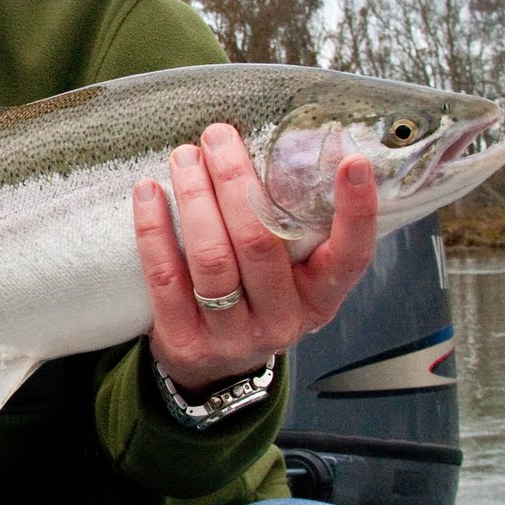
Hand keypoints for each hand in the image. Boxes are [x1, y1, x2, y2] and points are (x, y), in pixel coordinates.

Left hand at [132, 123, 377, 395]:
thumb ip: (291, 229)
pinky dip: (154, 229)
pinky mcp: (184, 339)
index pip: (350, 257)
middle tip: (218, 136)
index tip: (352, 161)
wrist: (212, 368)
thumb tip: (278, 146)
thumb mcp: (290, 277)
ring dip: (195, 197)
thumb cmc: (256, 300)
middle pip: (260, 243)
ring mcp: (232, 335)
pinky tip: (148, 191)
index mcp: (319, 298)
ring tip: (185, 156)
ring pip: (212, 258)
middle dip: (235, 180)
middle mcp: (282, 320)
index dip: (356, 211)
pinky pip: (166, 275)